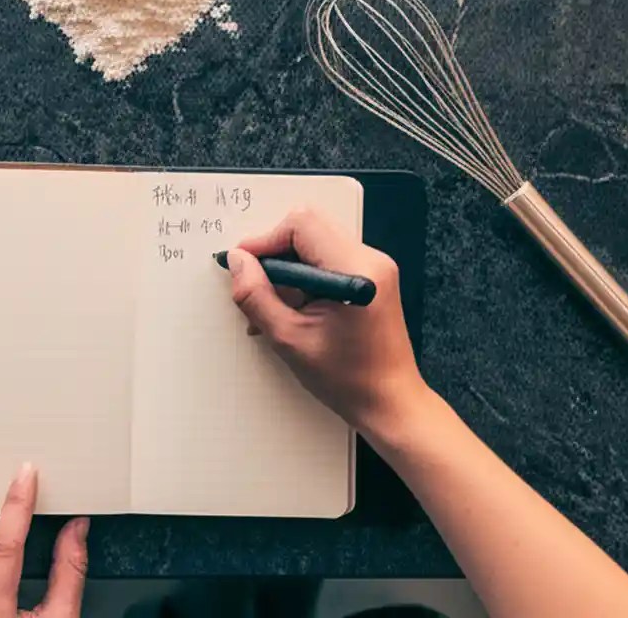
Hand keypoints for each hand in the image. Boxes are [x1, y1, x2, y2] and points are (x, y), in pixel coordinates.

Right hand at [226, 207, 426, 431]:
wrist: (389, 402)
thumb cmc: (349, 379)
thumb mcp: (289, 338)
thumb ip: (257, 296)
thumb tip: (238, 262)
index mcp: (356, 270)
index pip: (301, 225)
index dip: (264, 241)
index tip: (243, 266)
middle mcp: (371, 260)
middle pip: (308, 228)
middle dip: (275, 254)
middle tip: (256, 286)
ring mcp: (374, 267)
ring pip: (315, 242)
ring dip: (287, 268)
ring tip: (274, 306)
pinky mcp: (371, 278)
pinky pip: (327, 259)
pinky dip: (303, 277)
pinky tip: (292, 308)